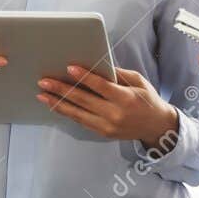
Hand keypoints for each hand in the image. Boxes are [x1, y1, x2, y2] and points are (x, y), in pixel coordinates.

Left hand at [37, 65, 178, 150]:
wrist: (156, 126)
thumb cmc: (147, 99)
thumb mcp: (138, 81)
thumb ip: (117, 74)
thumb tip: (96, 64)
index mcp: (126, 98)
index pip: (101, 86)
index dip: (84, 77)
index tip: (69, 67)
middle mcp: (115, 114)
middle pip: (84, 100)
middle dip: (62, 90)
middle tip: (44, 81)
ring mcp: (107, 126)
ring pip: (78, 113)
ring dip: (58, 103)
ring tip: (42, 94)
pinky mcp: (103, 133)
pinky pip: (81, 121)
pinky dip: (67, 112)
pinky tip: (55, 104)